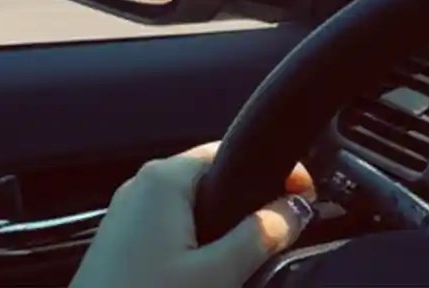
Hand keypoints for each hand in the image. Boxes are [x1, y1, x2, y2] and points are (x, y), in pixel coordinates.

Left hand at [71, 141, 315, 287]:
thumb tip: (293, 210)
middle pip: (212, 178)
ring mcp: (129, 213)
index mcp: (164, 180)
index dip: (273, 172)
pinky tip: (213, 271)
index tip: (305, 193)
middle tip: (288, 228)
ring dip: (225, 225)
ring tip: (255, 255)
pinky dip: (199, 240)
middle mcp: (142, 186)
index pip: (229, 153)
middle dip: (250, 200)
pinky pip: (172, 227)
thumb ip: (259, 237)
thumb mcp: (215, 274)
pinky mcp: (123, 241)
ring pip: (192, 205)